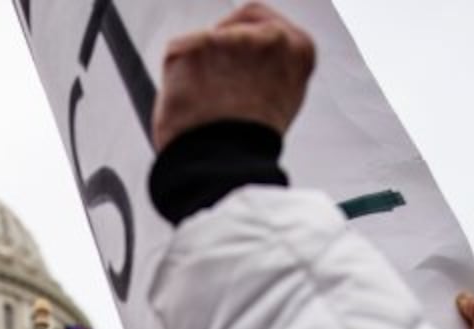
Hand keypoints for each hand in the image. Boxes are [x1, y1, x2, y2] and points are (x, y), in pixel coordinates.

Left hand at [151, 3, 315, 151]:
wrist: (224, 161)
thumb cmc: (250, 145)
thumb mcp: (282, 101)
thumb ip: (271, 72)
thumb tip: (249, 67)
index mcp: (298, 49)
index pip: (265, 22)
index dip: (242, 34)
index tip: (231, 45)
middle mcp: (270, 37)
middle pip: (232, 26)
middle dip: (218, 49)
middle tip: (209, 78)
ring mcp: (231, 39)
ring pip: (203, 44)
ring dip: (197, 69)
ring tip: (204, 105)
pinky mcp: (194, 46)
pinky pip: (178, 56)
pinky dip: (175, 77)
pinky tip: (188, 103)